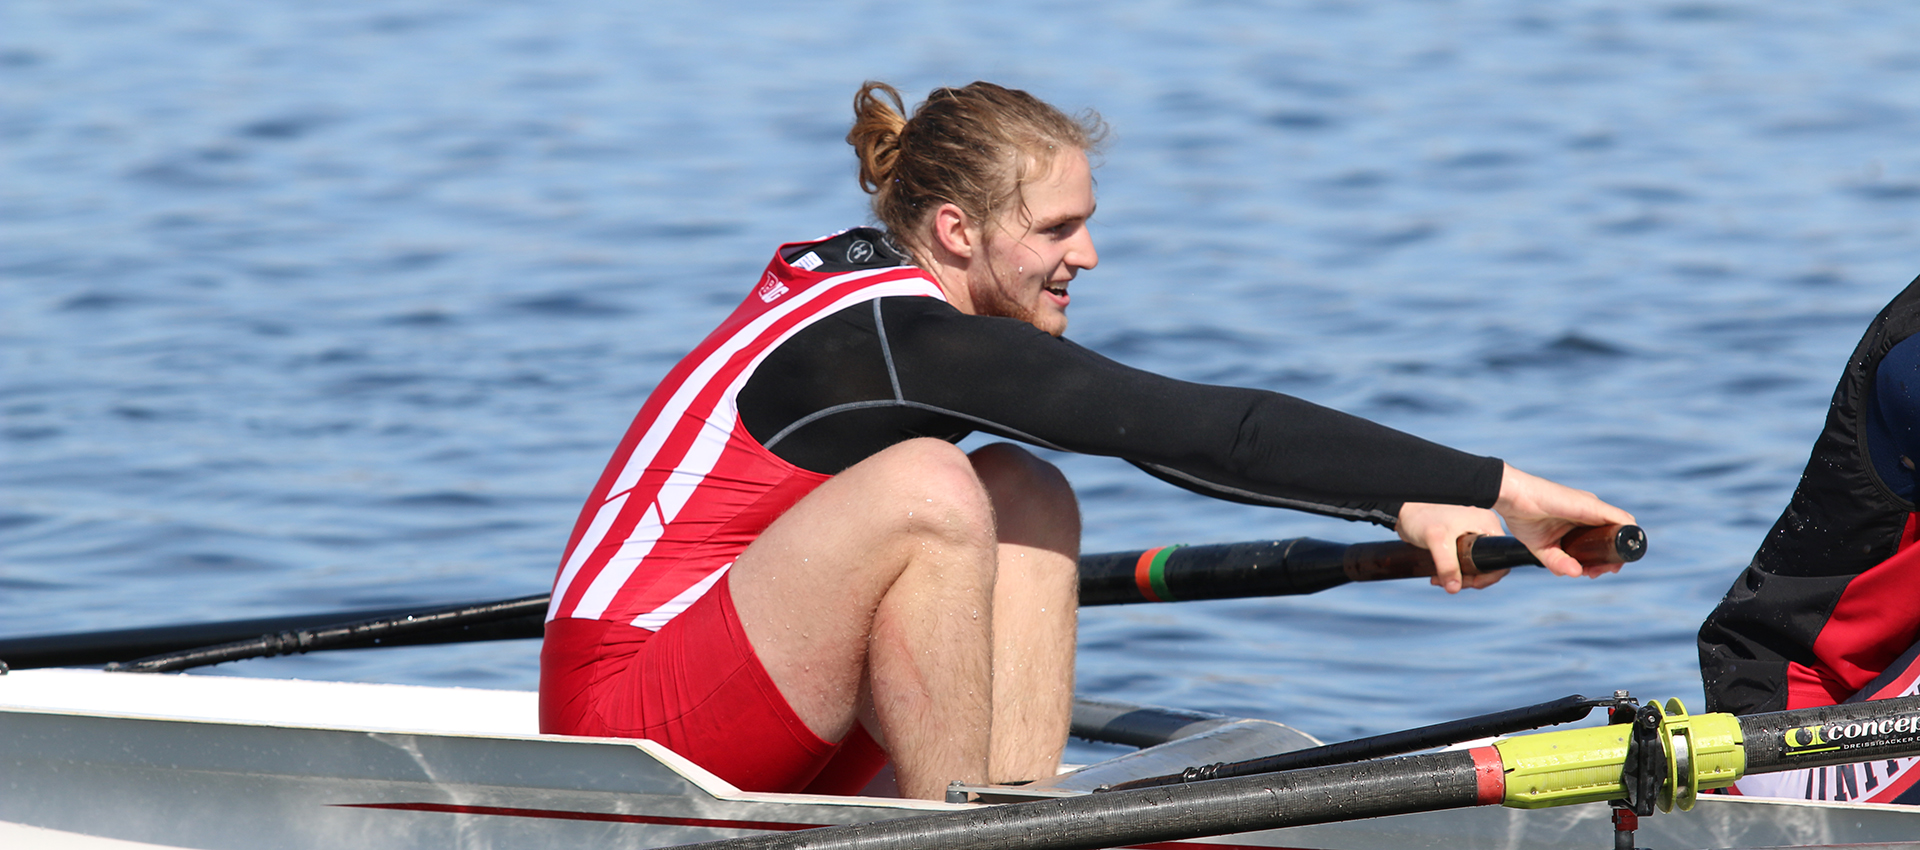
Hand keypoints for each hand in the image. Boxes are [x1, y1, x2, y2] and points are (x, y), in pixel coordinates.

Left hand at [1396, 502, 1509, 593]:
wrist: (1402, 511)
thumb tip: (1454, 588)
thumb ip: (1447, 565)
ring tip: (1438, 580)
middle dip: (1470, 578)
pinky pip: (1461, 562)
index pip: (1499, 556)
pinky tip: (1437, 576)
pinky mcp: (1457, 540)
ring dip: (1459, 577)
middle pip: (1486, 563)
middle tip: (1452, 584)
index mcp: (1486, 524)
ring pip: (1473, 565)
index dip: (1489, 575)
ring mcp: (1470, 534)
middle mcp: (1481, 529)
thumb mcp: (1436, 541)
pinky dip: (1452, 571)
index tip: (1472, 583)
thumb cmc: (1421, 517)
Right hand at [1493, 464, 1636, 577]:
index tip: (1592, 572)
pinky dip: (1628, 533)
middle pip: (1612, 537)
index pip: (1600, 541)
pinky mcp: (1594, 506)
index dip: (1601, 559)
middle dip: (1610, 560)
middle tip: (1597, 572)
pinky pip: (1622, 519)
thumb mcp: (1543, 548)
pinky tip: (1623, 547)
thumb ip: (1559, 562)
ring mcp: (1593, 509)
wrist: (1513, 498)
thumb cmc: (1523, 517)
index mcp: (1577, 522)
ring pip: (1621, 530)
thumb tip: (1576, 574)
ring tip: (1606, 567)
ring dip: (1619, 551)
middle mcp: (1589, 514)